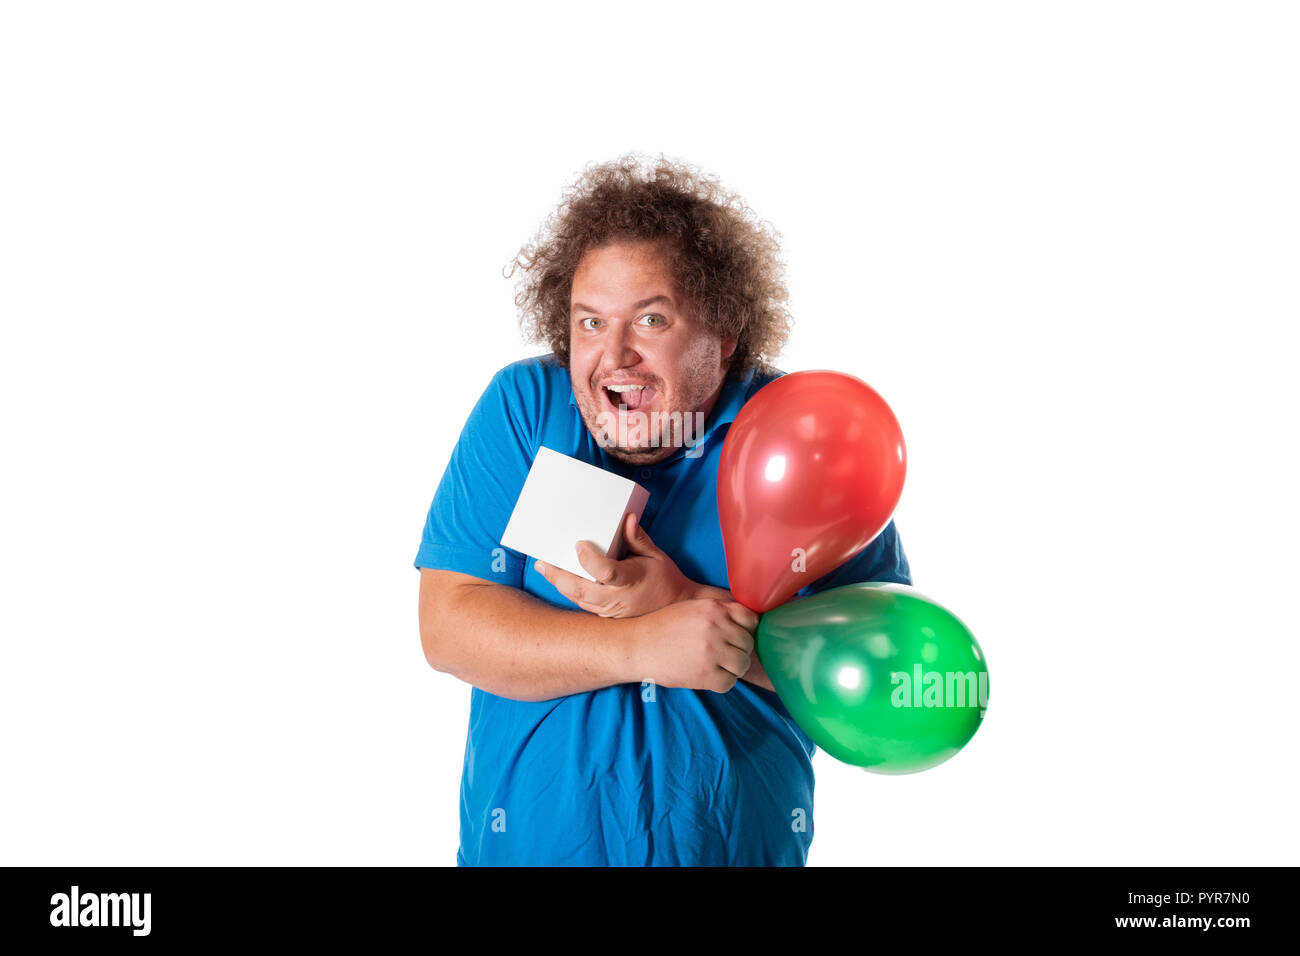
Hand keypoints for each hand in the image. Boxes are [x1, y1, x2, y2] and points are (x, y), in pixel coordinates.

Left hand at [534, 513, 695, 618]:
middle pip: (580, 590)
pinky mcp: (607, 616)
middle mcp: (617, 598)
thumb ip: (638, 538)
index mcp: (630, 580)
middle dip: (558, 576)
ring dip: (559, 584)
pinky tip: (560, 579)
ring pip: (578, 599)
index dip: (588, 559)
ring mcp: (611, 610)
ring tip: (544, 568)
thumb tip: (627, 518)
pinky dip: (570, 592)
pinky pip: (584, 604)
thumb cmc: (665, 578)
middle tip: (541, 562)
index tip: (579, 544)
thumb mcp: (656, 555)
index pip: (605, 571)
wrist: (675, 607)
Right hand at [630, 598, 759, 693]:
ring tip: (716, 666)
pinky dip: (722, 682)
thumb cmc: (663, 627)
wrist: (637, 646)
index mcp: (714, 608)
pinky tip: (708, 676)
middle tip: (722, 654)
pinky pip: (729, 683)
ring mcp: (712, 651)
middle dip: (738, 650)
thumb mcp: (692, 609)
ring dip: (733, 668)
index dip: (745, 629)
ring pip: (743, 664)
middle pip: (748, 643)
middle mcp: (716, 627)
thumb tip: (746, 624)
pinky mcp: (705, 674)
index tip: (734, 636)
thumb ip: (718, 613)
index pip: (751, 619)